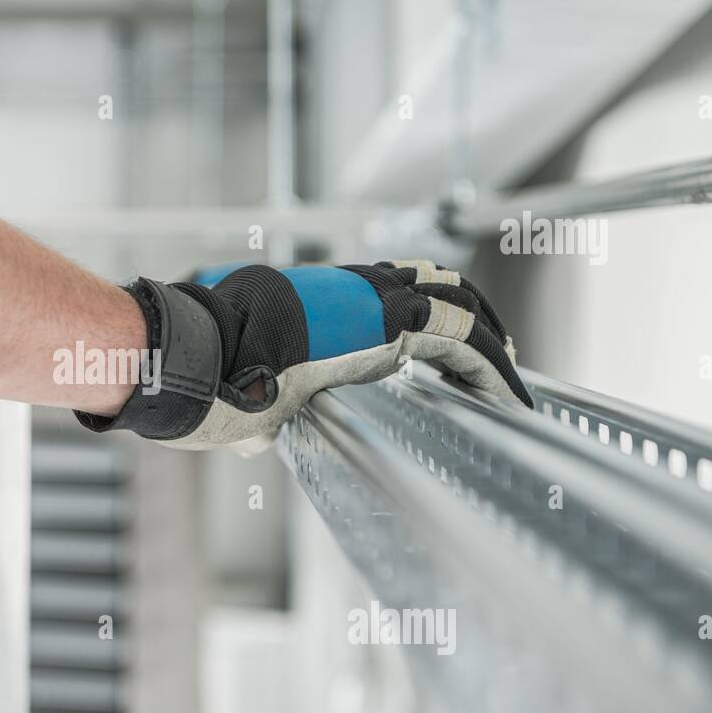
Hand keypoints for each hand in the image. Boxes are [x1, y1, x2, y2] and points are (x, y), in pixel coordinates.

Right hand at [74, 259, 530, 451]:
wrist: (198, 352)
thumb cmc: (207, 372)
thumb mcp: (244, 386)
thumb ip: (261, 405)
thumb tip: (255, 431)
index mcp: (323, 300)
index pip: (392, 291)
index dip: (427, 314)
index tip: (445, 348)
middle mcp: (353, 289)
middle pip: (438, 282)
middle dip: (474, 317)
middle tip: (494, 356)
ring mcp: (375, 298)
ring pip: (461, 301)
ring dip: (491, 341)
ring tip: (513, 380)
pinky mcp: (393, 324)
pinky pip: (465, 337)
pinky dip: (494, 365)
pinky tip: (511, 395)